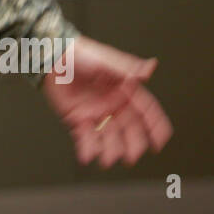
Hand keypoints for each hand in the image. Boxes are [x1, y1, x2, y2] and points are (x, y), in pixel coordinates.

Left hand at [41, 35, 172, 167]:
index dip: (155, 125)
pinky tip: (87, 156)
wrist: (52, 58)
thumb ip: (128, 68)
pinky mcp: (78, 118)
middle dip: (133, 144)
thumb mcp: (106, 60)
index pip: (146, 110)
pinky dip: (87, 148)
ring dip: (110, 150)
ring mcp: (97, 113)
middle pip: (130, 129)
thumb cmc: (80, 54)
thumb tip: (151, 68)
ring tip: (107, 159)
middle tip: (131, 156)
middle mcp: (113, 104)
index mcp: (125, 90)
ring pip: (110, 136)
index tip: (160, 141)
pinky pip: (86, 137)